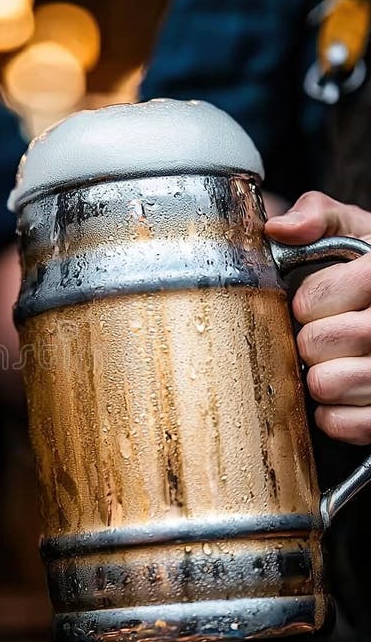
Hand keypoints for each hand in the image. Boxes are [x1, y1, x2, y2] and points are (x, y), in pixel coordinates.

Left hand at [266, 191, 370, 443]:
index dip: (305, 302)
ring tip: (332, 362)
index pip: (319, 296)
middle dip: (307, 339)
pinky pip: (346, 425)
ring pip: (329, 384)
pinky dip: (332, 416)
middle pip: (319, 342)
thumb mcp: (354, 230)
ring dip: (318, 376)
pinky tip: (340, 395)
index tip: (311, 302)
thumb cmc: (368, 267)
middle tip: (319, 334)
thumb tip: (279, 228)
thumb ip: (319, 217)